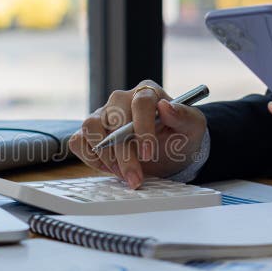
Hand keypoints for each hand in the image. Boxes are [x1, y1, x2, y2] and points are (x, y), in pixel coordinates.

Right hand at [69, 80, 207, 188]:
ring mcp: (103, 114)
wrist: (170, 151)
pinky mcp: (91, 132)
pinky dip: (90, 157)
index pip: (140, 102)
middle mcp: (121, 99)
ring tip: (122, 174)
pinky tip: (110, 168)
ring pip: (90, 127)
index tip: (149, 154)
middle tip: (135, 178)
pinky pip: (78, 141)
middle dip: (124, 153)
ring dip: (104, 155)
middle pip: (114, 119)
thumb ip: (183, 116)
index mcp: (147, 92)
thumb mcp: (192, 127)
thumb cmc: (180, 135)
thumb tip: (166, 106)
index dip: (143, 128)